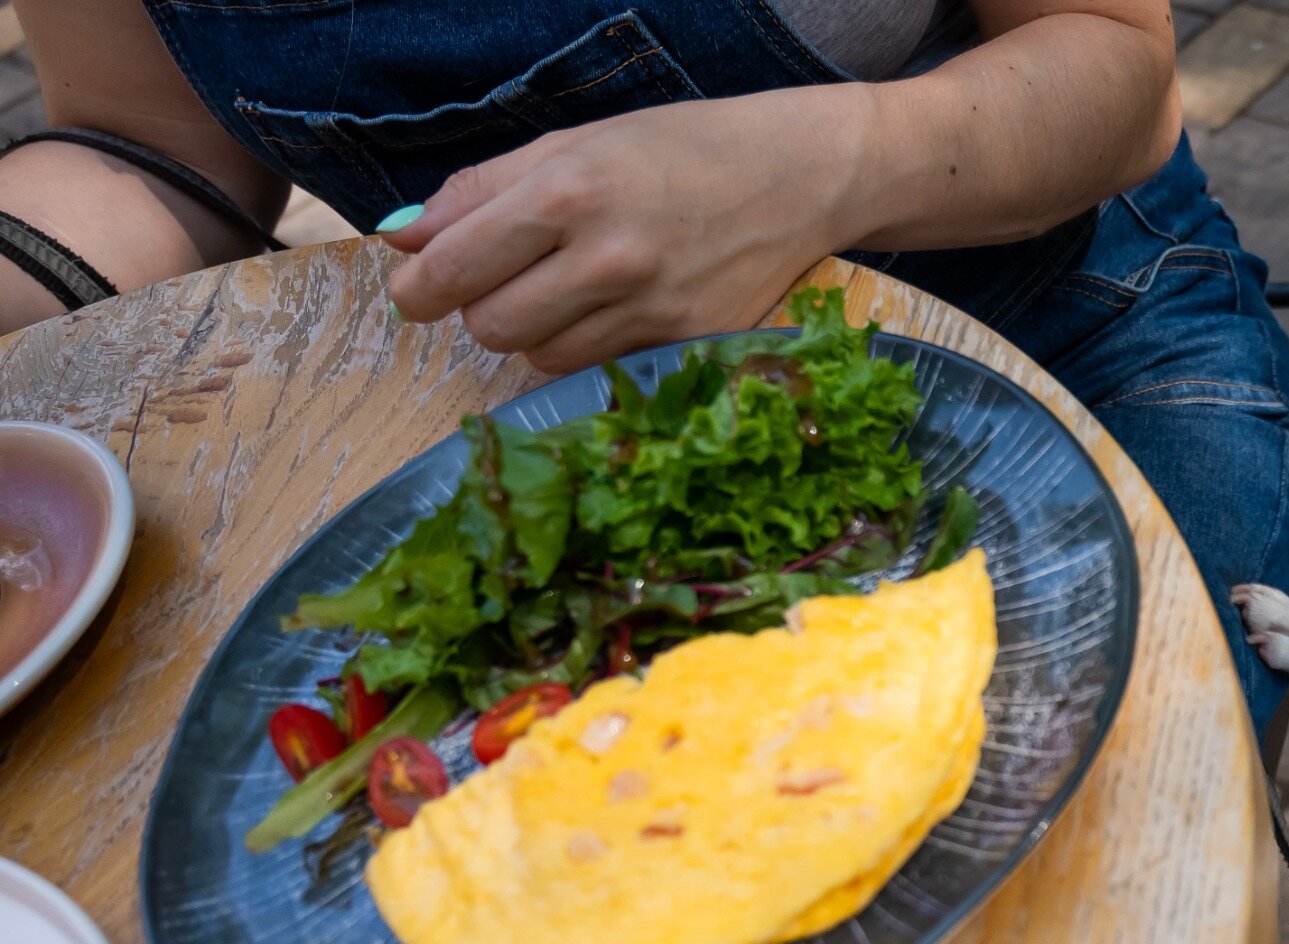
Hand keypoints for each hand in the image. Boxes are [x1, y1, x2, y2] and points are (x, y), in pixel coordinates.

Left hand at [381, 90, 869, 373]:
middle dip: (482, 309)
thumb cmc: (679, 149)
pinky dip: (590, 344)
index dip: (417, 288)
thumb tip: (402, 238)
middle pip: (491, 327)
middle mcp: (609, 257)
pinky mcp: (687, 343)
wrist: (798, 176)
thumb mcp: (572, 144)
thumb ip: (480, 191)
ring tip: (568, 289)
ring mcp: (653, 309)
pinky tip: (617, 305)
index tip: (413, 291)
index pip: (454, 268)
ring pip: (541, 357)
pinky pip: (601, 366)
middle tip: (504, 281)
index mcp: (568, 191)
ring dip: (536, 331)